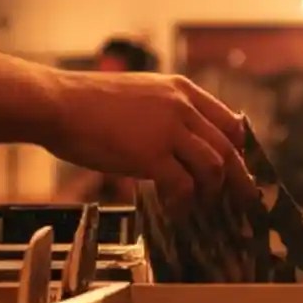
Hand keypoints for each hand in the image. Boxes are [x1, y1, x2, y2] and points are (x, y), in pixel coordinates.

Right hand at [45, 72, 256, 214]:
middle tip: (245, 200)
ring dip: (211, 192)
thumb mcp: (141, 94)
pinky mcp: (150, 154)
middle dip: (239, 179)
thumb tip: (182, 144)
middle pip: (228, 147)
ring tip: (200, 206)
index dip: (239, 150)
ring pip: (213, 167)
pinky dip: (184, 203)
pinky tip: (176, 211)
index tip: (240, 168)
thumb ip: (167, 112)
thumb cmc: (88, 103)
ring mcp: (168, 130)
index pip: (229, 121)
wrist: (57, 103)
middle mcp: (181, 107)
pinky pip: (183, 186)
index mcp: (181, 90)